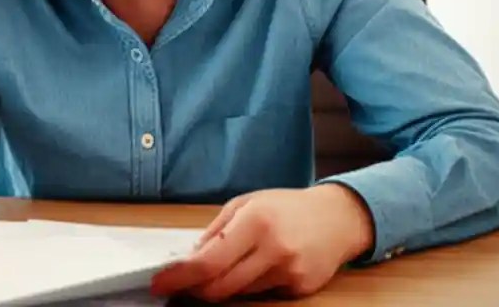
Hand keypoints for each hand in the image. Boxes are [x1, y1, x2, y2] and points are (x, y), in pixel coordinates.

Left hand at [151, 185, 374, 301]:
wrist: (339, 218)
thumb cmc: (286, 207)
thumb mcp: (246, 204)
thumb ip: (216, 232)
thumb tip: (188, 259)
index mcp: (256, 221)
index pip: (209, 261)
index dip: (180, 276)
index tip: (159, 282)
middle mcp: (274, 249)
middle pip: (221, 286)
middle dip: (195, 288)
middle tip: (179, 283)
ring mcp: (290, 272)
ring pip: (239, 292)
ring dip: (221, 285)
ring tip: (221, 267)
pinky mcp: (301, 289)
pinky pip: (261, 294)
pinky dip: (247, 285)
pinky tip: (256, 266)